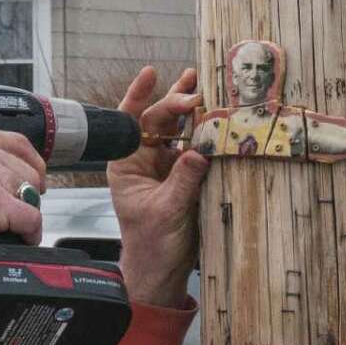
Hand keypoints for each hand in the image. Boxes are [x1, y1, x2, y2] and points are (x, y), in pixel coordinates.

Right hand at [0, 127, 47, 260]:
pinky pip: (31, 218)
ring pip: (32, 193)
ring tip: (18, 225)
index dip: (31, 162)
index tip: (34, 175)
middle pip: (29, 169)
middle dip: (30, 191)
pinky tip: (23, 237)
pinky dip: (31, 232)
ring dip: (28, 211)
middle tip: (22, 207)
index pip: (17, 142)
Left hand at [110, 67, 207, 307]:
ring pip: (177, 129)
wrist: (164, 270)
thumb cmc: (152, 245)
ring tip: (205, 85)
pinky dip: (206, 132)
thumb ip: (182, 181)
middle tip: (196, 86)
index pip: (129, 122)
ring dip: (191, 109)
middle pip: (157, 120)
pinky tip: (219, 116)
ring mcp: (165, 165)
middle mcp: (144, 160)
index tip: (151, 74)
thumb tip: (198, 151)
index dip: (139, 95)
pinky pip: (195, 146)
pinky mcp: (185, 174)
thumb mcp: (166, 211)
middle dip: (175, 100)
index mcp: (127, 164)